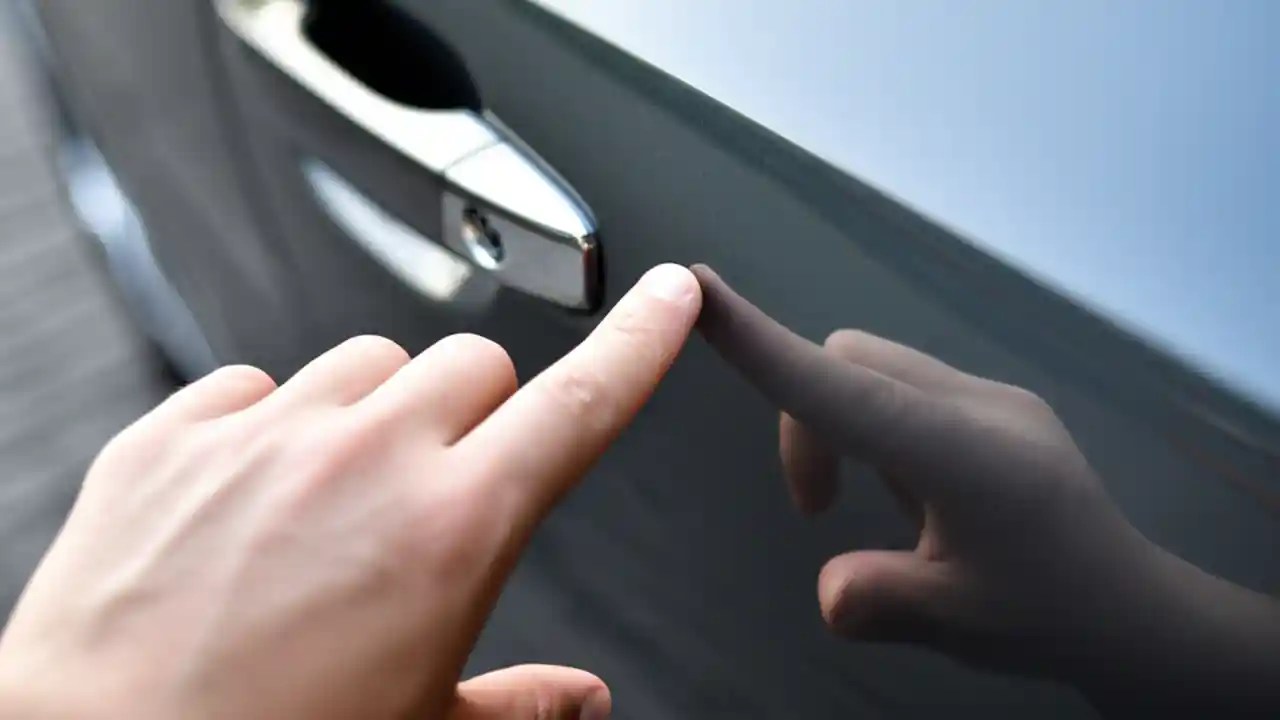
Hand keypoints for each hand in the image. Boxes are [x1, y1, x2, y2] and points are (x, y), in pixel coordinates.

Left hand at [0, 264, 701, 719]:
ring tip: (339, 500)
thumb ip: (522, 709)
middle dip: (481, 411)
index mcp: (453, 530)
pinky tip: (253, 498)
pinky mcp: (172, 435)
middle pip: (476, 361)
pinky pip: (255, 383)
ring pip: (371, 358)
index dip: (641, 341)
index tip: (671, 295)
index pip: (580, 403)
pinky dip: (273, 423)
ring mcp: (264, 436)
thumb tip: (577, 702)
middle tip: (445, 486)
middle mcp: (366, 459)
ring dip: (380, 411)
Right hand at [691, 265, 1279, 711]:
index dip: (761, 341)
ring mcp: (993, 399)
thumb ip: (878, 599)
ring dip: (845, 427)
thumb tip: (829, 589)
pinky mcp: (999, 408)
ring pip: (876, 369)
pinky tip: (918, 500)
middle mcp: (977, 405)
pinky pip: (909, 388)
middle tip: (816, 509)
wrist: (1134, 609)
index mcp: (962, 453)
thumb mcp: (955, 624)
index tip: (698, 288)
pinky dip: (880, 431)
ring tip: (884, 515)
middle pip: (850, 359)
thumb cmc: (1047, 614)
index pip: (839, 387)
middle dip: (807, 420)